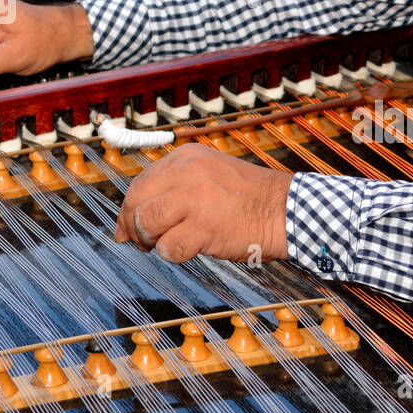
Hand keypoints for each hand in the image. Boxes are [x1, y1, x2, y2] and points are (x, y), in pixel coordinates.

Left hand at [114, 144, 292, 262]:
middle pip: (136, 202)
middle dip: (134, 228)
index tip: (127, 229)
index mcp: (186, 157)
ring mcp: (195, 198)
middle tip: (145, 243)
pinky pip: (169, 248)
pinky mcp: (204, 226)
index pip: (140, 183)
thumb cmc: (249, 199)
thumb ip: (172, 190)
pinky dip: (174, 255)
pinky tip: (191, 249)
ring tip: (170, 244)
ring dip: (152, 241)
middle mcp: (187, 172)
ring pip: (146, 223)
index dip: (129, 210)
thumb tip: (127, 225)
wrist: (285, 210)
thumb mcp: (209, 176)